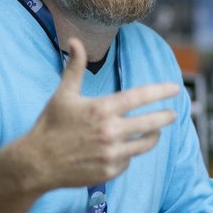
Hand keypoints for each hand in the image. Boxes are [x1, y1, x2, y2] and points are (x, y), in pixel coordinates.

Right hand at [20, 37, 177, 190]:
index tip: (175, 88)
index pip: (140, 96)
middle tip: (173, 113)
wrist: (37, 163)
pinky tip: (124, 149)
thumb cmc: (50, 124)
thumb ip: (75, 67)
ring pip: (146, 143)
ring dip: (153, 135)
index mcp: (102, 108)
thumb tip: (74, 41)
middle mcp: (110, 131)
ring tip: (155, 131)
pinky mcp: (110, 171)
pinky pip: (129, 159)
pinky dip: (129, 153)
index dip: (161, 91)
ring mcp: (112, 153)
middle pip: (151, 122)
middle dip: (166, 116)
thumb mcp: (63, 94)